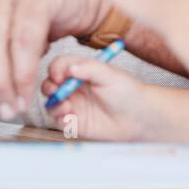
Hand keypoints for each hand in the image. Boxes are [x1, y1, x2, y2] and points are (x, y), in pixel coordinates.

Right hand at [41, 55, 156, 141]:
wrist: (139, 117)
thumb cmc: (127, 92)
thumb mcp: (110, 75)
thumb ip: (89, 68)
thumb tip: (70, 68)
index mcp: (81, 71)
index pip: (59, 66)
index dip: (56, 70)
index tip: (60, 76)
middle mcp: (73, 87)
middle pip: (50, 84)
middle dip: (49, 88)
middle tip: (57, 92)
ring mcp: (73, 105)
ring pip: (51, 103)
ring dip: (54, 104)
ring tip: (67, 107)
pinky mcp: (75, 122)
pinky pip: (59, 121)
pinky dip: (60, 119)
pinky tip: (70, 118)